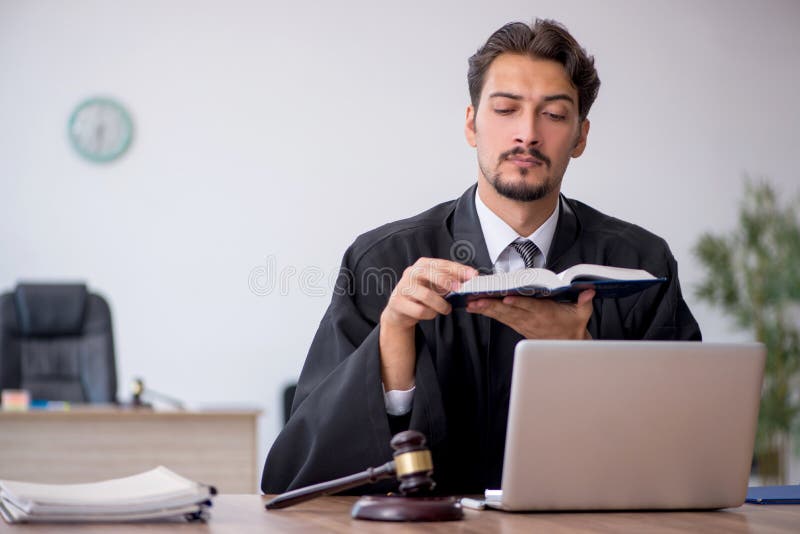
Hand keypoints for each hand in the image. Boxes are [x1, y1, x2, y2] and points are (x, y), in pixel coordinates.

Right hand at [380, 258, 477, 389]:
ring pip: (426, 295)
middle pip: (431, 274)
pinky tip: (432, 313)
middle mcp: (411, 272)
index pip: (442, 264)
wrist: (400, 309)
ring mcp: (403, 287)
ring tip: (446, 309)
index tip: (473, 275)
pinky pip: (419, 310)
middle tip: (460, 290)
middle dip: (448, 282)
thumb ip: (449, 281)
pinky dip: (430, 314)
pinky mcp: (398, 302)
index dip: (459, 269)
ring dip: (441, 304)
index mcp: (423, 264)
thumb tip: (470, 281)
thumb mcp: (435, 285)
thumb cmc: (421, 295)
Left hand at [466, 289, 594, 339]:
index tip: (506, 298)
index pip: (530, 307)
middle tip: (476, 300)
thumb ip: (584, 302)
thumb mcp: (582, 314)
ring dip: (485, 309)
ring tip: (471, 303)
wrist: (567, 346)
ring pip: (502, 315)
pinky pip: (501, 318)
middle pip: (509, 311)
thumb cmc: (573, 327)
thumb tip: (589, 291)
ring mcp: (522, 323)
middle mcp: (530, 319)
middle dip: (491, 306)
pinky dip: (488, 312)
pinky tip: (476, 308)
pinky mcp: (517, 325)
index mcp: (545, 314)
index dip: (518, 303)